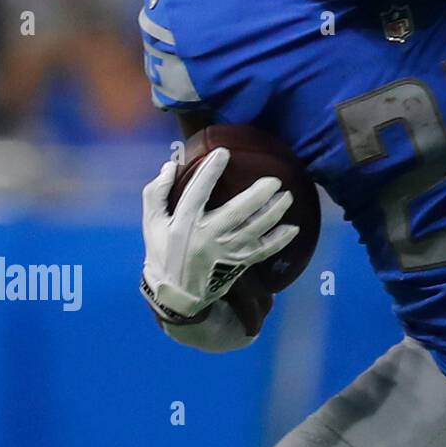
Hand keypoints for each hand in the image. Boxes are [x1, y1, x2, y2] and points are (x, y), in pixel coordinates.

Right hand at [140, 148, 297, 322]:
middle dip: (258, 195)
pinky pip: (263, 251)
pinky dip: (279, 240)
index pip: (197, 192)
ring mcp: (226, 252)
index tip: (225, 152)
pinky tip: (293, 228)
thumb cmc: (163, 251)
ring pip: (255, 229)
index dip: (210, 172)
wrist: (175, 294)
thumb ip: (156, 193)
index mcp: (184, 224)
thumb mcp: (152, 223)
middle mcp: (207, 237)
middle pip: (236, 212)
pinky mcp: (238, 263)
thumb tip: (170, 165)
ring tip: (287, 196)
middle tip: (275, 180)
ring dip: (274, 212)